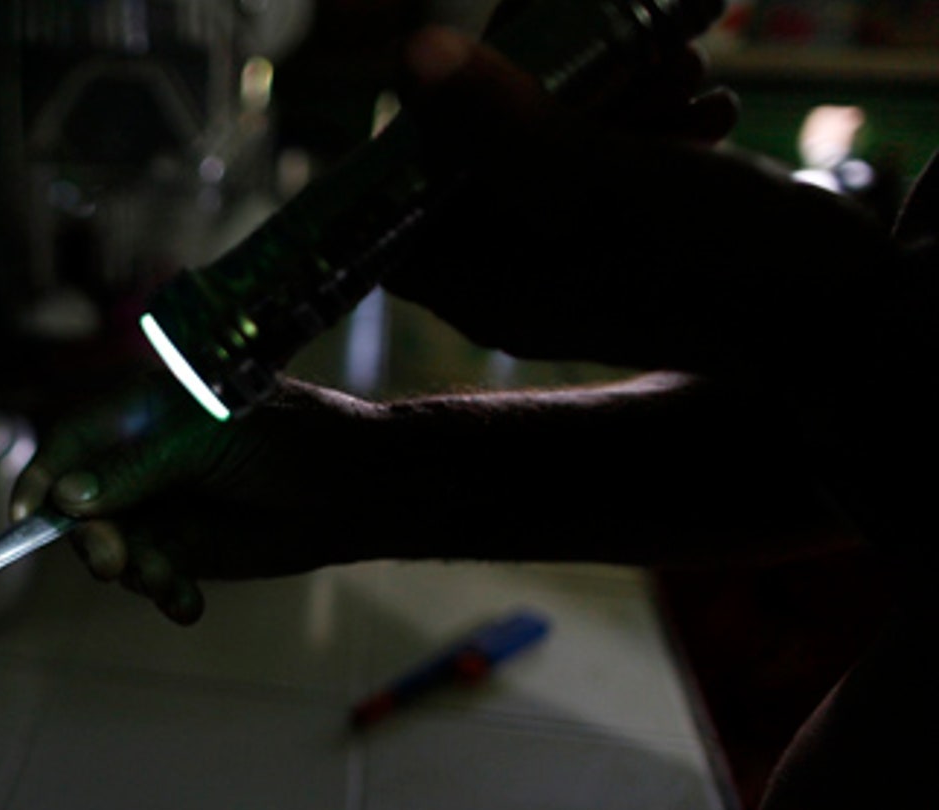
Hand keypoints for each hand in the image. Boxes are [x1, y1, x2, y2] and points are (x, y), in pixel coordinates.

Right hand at [10, 373, 381, 622]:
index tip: (30, 519)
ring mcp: (161, 506)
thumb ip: (136, 466)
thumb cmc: (290, 439)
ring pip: (113, 548)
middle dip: (93, 539)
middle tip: (114, 564)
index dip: (43, 479)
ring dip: (135, 571)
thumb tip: (67, 497)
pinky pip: (150, 578)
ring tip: (169, 583)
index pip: (72, 442)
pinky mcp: (185, 550)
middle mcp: (141, 461)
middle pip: (81, 506)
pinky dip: (163, 593)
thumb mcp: (208, 439)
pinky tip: (187, 604)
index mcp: (141, 413)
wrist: (358, 489)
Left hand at [383, 25, 896, 373]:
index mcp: (482, 288)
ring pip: (552, 143)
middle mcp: (514, 278)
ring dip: (615, 89)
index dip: (420, 131)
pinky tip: (708, 104)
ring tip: (690, 78)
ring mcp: (573, 255)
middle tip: (631, 67)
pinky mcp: (632, 231)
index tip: (478, 75)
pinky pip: (611, 157)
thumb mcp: (605, 180)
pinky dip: (653, 117)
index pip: (395, 207)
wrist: (850, 313)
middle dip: (546, 91)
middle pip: (478, 159)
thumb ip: (506, 124)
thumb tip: (410, 60)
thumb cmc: (723, 262)